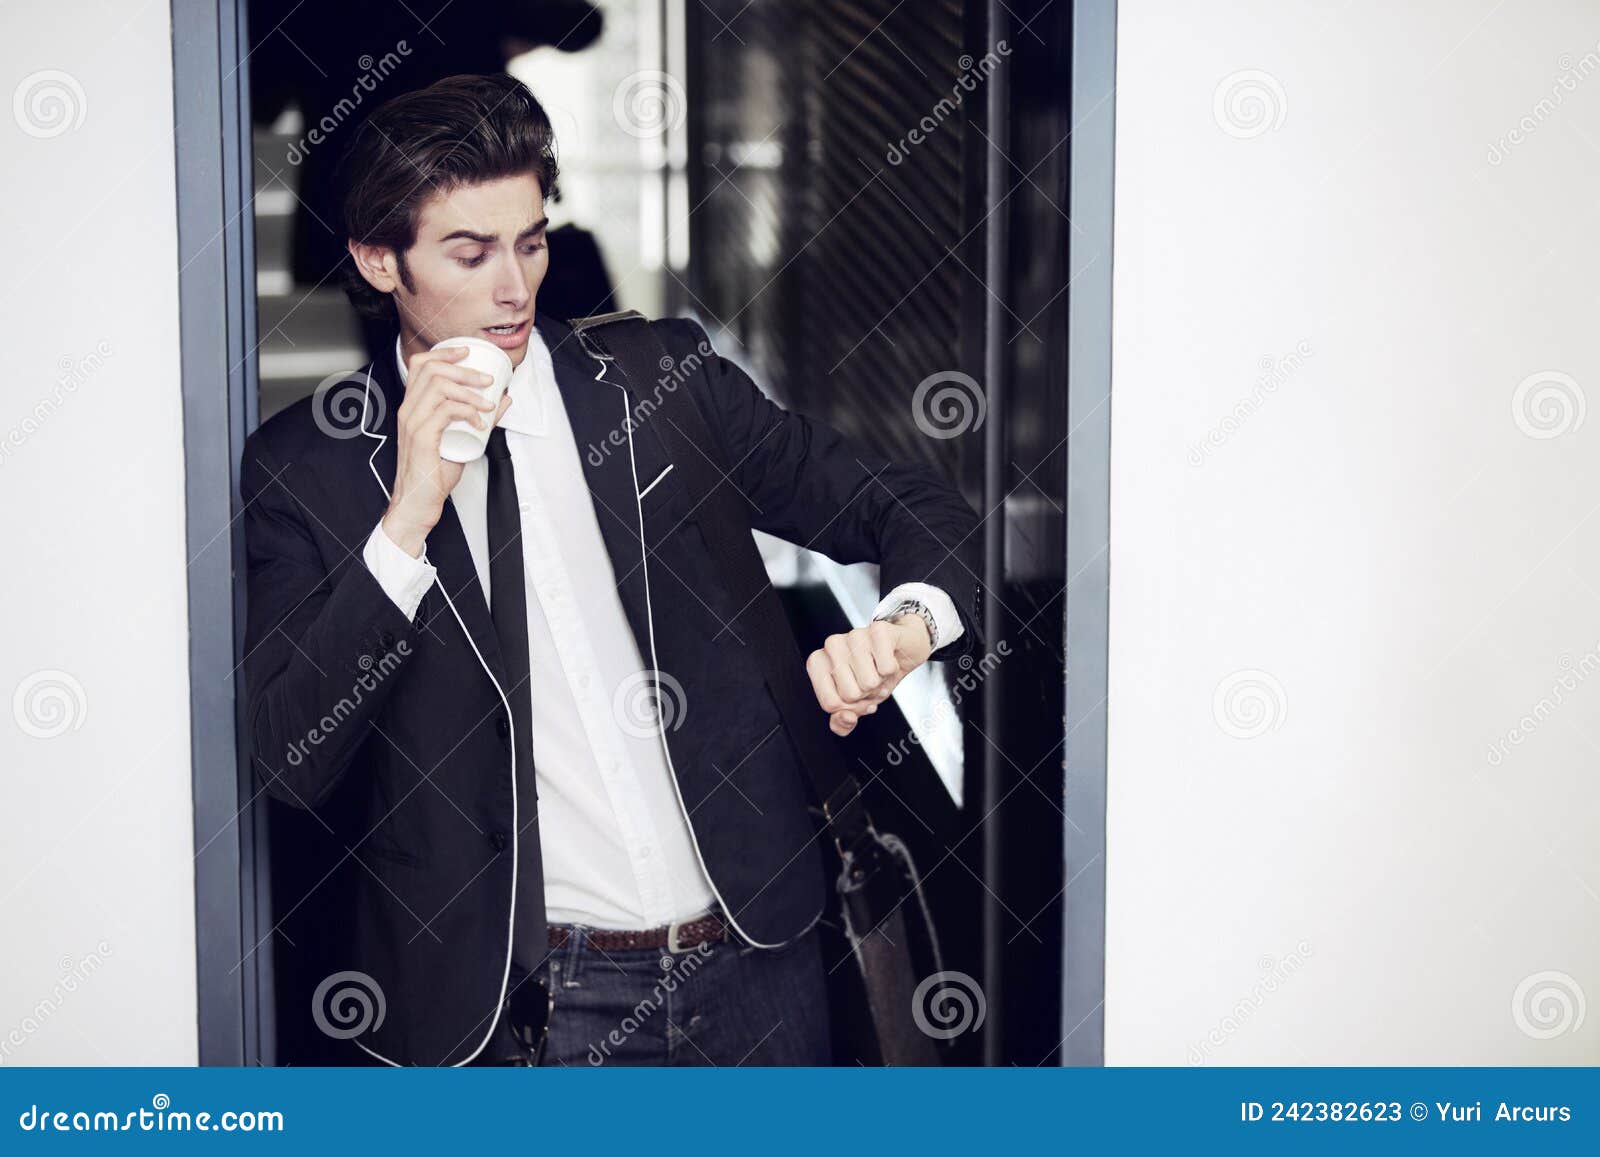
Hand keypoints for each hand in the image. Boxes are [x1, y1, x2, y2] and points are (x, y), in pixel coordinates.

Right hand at [382, 345, 511, 556]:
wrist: (418, 502)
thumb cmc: (433, 474)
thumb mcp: (460, 440)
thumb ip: (478, 419)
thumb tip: (502, 401)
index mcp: (412, 407)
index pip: (420, 365)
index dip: (445, 353)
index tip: (468, 353)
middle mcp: (408, 410)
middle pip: (431, 369)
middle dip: (465, 370)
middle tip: (487, 381)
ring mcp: (412, 422)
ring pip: (439, 386)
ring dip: (469, 391)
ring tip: (487, 405)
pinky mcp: (421, 437)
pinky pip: (446, 411)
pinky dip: (468, 412)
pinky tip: (480, 423)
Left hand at [805, 616, 932, 736]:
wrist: (903, 648)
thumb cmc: (875, 672)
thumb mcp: (856, 704)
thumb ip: (842, 721)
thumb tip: (846, 718)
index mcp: (818, 663)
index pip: (830, 703)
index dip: (850, 708)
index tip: (856, 697)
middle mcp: (832, 646)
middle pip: (849, 695)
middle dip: (867, 695)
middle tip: (871, 681)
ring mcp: (853, 635)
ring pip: (868, 682)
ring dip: (881, 682)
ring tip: (879, 670)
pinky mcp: (877, 630)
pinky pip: (886, 668)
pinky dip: (892, 669)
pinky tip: (889, 659)